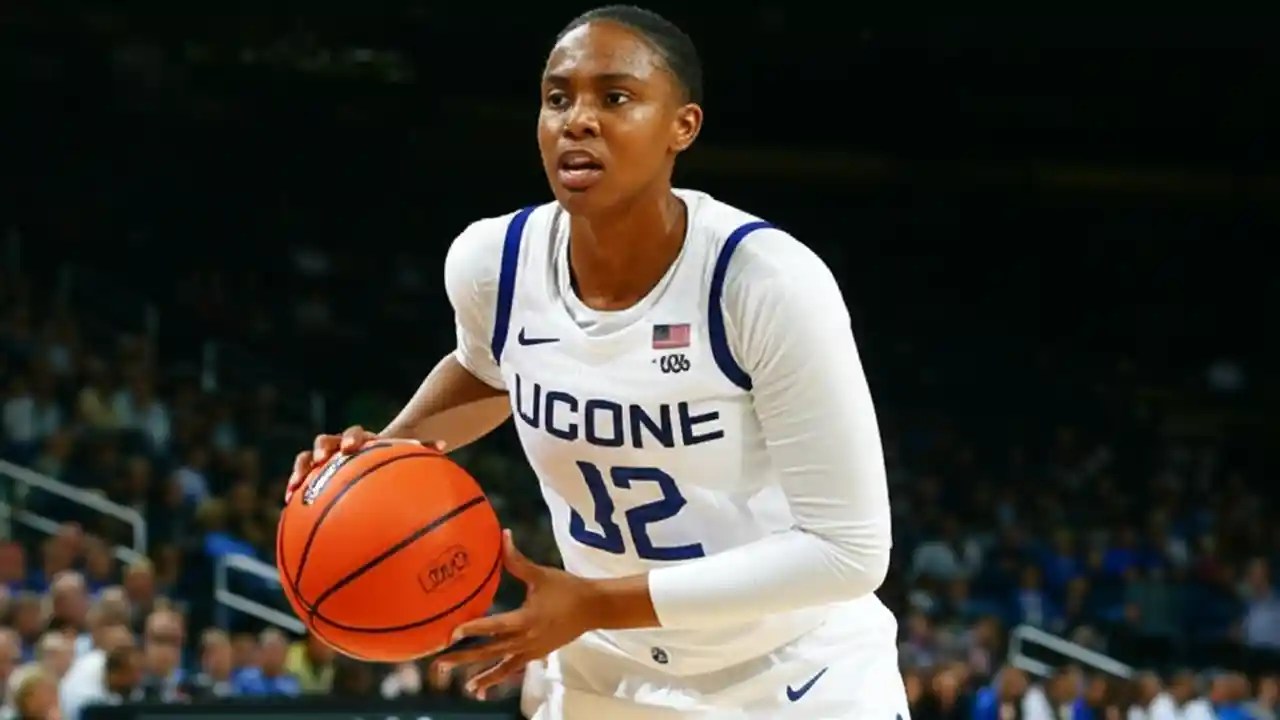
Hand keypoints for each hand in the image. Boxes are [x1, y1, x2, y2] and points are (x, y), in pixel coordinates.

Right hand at [283, 425, 444, 502]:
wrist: (373, 456)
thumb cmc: (393, 457)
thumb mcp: (407, 454)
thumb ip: (423, 449)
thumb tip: (446, 444)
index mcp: (364, 440)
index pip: (356, 433)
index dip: (351, 439)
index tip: (351, 450)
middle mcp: (340, 446)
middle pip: (325, 440)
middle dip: (322, 450)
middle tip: (323, 460)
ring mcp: (324, 460)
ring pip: (306, 459)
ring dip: (301, 469)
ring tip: (295, 487)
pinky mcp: (314, 475)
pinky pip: (301, 481)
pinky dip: (295, 490)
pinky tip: (287, 507)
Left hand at [436, 530, 596, 699]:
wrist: (594, 608)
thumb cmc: (567, 588)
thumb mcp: (541, 574)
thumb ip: (518, 560)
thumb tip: (503, 535)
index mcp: (526, 619)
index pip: (494, 626)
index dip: (473, 629)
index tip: (451, 634)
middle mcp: (526, 639)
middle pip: (491, 650)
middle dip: (465, 657)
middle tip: (440, 663)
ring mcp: (532, 650)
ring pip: (502, 665)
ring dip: (482, 675)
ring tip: (465, 687)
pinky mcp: (537, 654)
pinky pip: (514, 669)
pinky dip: (498, 679)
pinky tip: (482, 688)